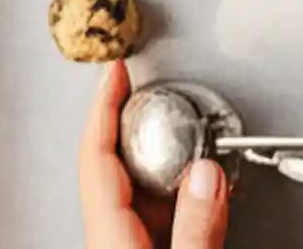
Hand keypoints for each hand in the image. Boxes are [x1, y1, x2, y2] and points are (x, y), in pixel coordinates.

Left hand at [79, 60, 229, 248]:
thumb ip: (196, 227)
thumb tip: (206, 176)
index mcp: (109, 238)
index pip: (96, 155)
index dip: (105, 105)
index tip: (115, 71)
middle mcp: (108, 241)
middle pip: (112, 165)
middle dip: (133, 120)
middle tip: (146, 85)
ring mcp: (121, 247)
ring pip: (134, 189)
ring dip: (160, 154)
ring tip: (186, 131)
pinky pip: (149, 213)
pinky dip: (171, 187)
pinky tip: (195, 188)